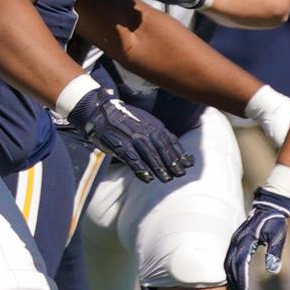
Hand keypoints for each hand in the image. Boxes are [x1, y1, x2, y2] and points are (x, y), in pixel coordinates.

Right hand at [67, 87, 192, 183]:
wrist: (101, 111)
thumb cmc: (123, 118)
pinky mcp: (120, 145)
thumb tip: (170, 144)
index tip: (188, 164)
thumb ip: (156, 131)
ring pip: (150, 155)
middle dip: (173, 163)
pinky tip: (147, 178)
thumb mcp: (144, 120)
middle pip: (163, 149)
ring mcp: (133, 138)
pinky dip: (141, 169)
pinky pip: (133, 159)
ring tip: (166, 179)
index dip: (180, 153)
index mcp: (154, 125)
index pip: (171, 141)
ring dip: (160, 168)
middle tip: (180, 174)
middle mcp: (146, 131)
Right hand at [224, 187, 289, 289]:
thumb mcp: (278, 238)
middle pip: (230, 267)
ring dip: (231, 279)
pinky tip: (236, 279)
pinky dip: (231, 271)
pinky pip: (229, 259)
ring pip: (227, 264)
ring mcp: (234, 241)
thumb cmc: (275, 222)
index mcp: (245, 241)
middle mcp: (236, 242)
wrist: (269, 207)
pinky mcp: (236, 242)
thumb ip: (274, 254)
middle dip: (235, 284)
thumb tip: (274, 272)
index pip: (239, 265)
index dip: (241, 281)